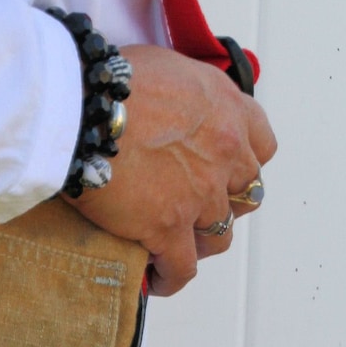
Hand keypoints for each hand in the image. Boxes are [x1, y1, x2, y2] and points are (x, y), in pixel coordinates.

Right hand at [68, 44, 277, 296]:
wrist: (83, 108)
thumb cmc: (110, 82)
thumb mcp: (163, 66)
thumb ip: (180, 91)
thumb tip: (164, 103)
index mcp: (226, 109)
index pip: (261, 145)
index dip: (242, 163)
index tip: (225, 170)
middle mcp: (225, 152)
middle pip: (245, 194)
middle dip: (224, 203)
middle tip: (197, 209)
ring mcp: (201, 194)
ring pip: (218, 235)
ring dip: (200, 242)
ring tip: (176, 247)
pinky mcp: (169, 227)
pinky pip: (182, 267)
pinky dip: (172, 277)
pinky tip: (158, 280)